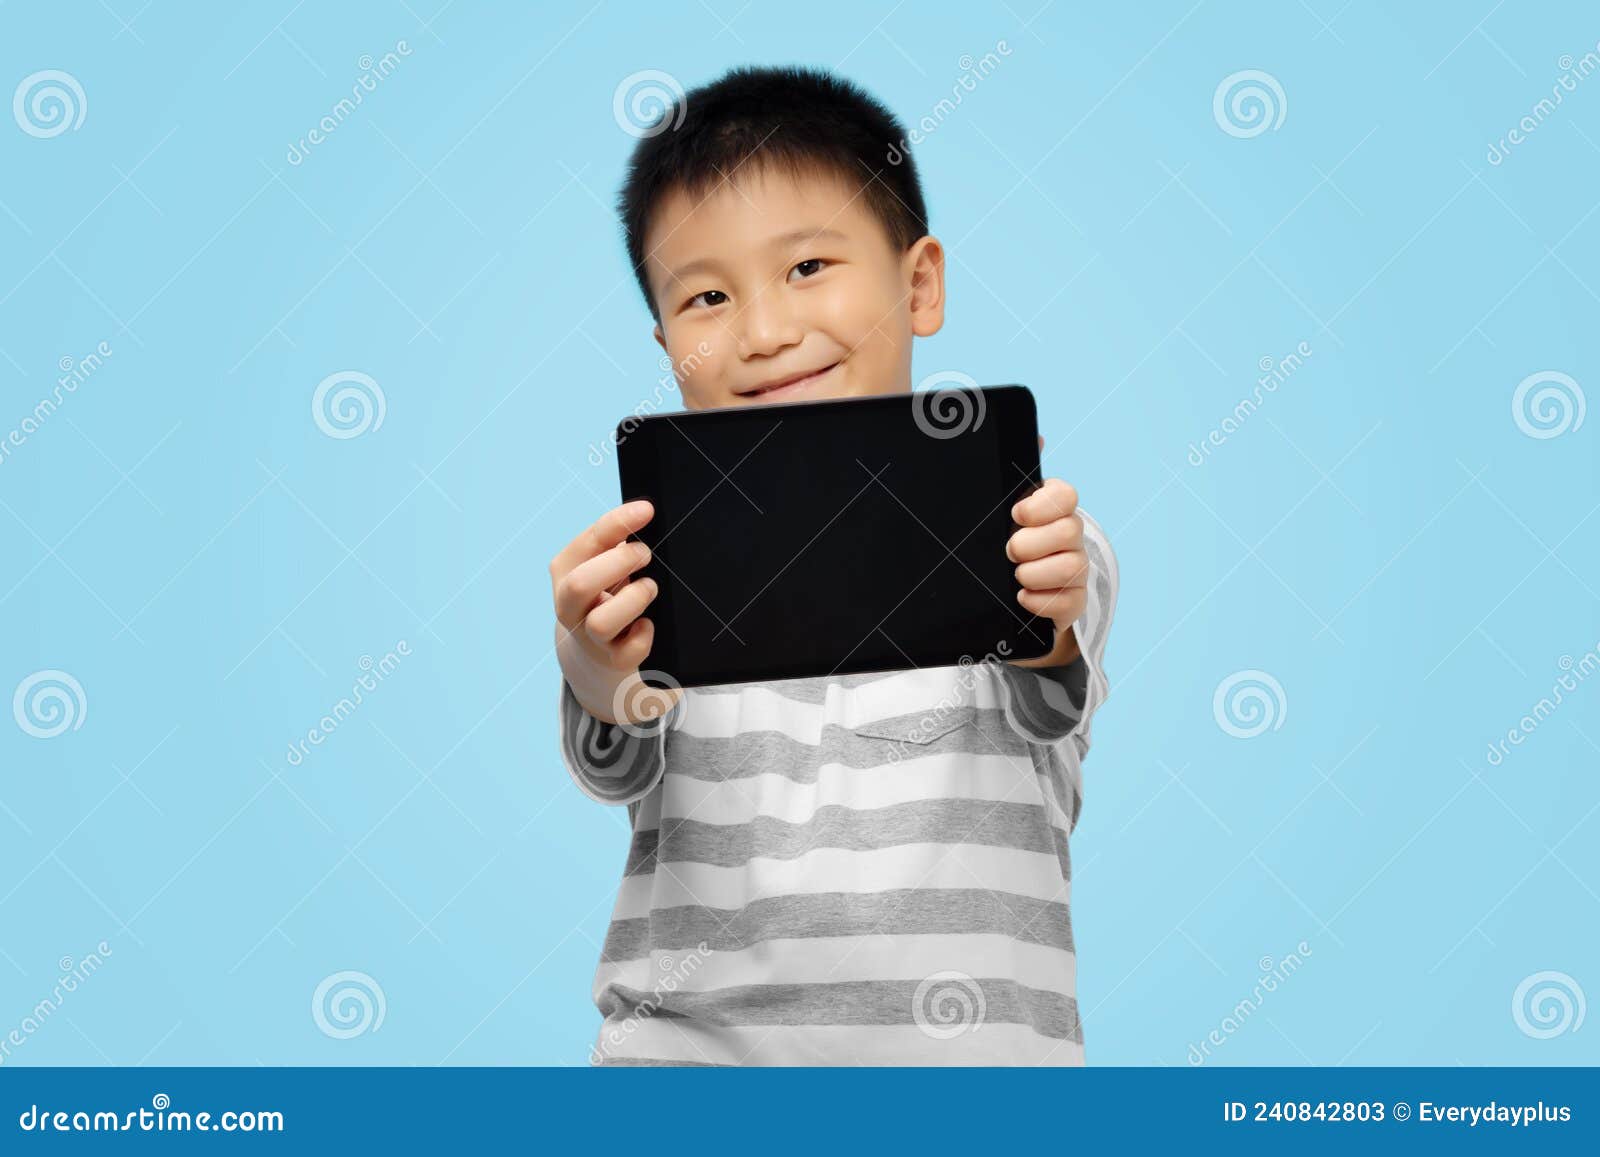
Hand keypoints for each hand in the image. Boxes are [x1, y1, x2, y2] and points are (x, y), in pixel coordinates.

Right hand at [550, 499, 682, 725]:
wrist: (598, 648)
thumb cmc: (607, 591)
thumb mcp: (604, 561)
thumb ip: (617, 539)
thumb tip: (644, 513)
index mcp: (566, 570)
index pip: (588, 542)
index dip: (618, 523)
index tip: (647, 510)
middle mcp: (570, 605)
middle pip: (581, 584)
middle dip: (619, 564)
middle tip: (645, 556)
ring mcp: (588, 635)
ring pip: (601, 623)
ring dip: (633, 600)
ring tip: (648, 588)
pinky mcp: (612, 659)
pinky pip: (628, 651)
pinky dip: (643, 635)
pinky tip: (646, 623)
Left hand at [1005, 472, 1086, 666]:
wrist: (1003, 592)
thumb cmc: (1004, 544)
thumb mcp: (1000, 510)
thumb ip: (1014, 477)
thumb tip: (1038, 435)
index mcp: (1053, 509)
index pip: (1066, 495)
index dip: (1041, 505)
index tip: (1015, 514)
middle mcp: (1070, 536)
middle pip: (1070, 530)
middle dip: (1032, 543)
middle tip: (1009, 550)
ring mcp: (1076, 569)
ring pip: (1071, 567)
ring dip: (1035, 572)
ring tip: (1015, 576)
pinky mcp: (1072, 601)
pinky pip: (1069, 601)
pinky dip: (1040, 600)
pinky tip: (1022, 597)